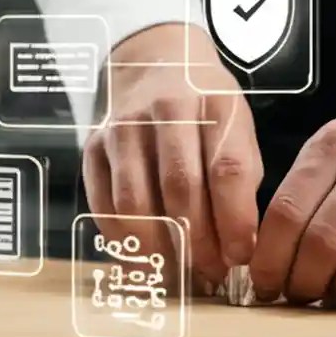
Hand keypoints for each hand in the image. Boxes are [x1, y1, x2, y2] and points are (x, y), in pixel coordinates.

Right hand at [82, 24, 263, 284]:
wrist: (153, 63)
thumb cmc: (205, 107)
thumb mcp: (237, 126)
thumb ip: (241, 182)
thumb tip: (237, 249)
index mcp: (214, 104)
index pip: (227, 169)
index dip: (234, 221)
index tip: (241, 257)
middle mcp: (165, 112)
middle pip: (180, 188)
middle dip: (199, 242)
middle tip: (212, 273)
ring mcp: (123, 128)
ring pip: (137, 202)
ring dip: (160, 247)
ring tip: (179, 270)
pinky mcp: (93, 146)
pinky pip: (104, 203)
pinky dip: (125, 239)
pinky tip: (145, 255)